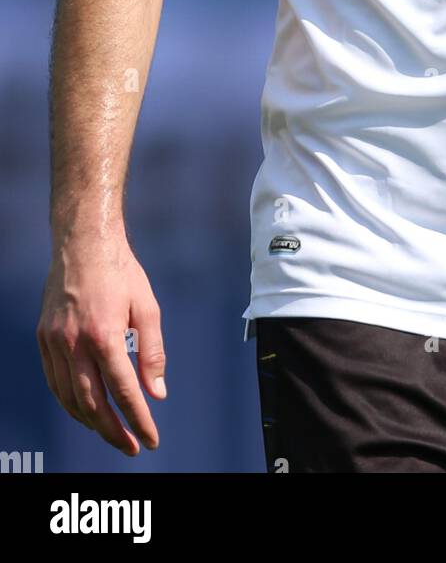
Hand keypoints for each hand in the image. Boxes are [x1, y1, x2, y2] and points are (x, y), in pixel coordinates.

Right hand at [37, 235, 165, 455]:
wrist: (83, 243)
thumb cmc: (121, 272)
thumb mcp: (147, 306)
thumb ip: (152, 352)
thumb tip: (157, 393)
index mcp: (104, 334)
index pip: (123, 391)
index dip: (138, 419)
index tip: (150, 439)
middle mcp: (74, 343)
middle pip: (93, 403)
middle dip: (113, 431)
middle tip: (131, 446)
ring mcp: (54, 342)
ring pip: (69, 398)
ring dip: (90, 422)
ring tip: (111, 432)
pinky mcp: (43, 338)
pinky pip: (54, 382)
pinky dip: (70, 403)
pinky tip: (85, 410)